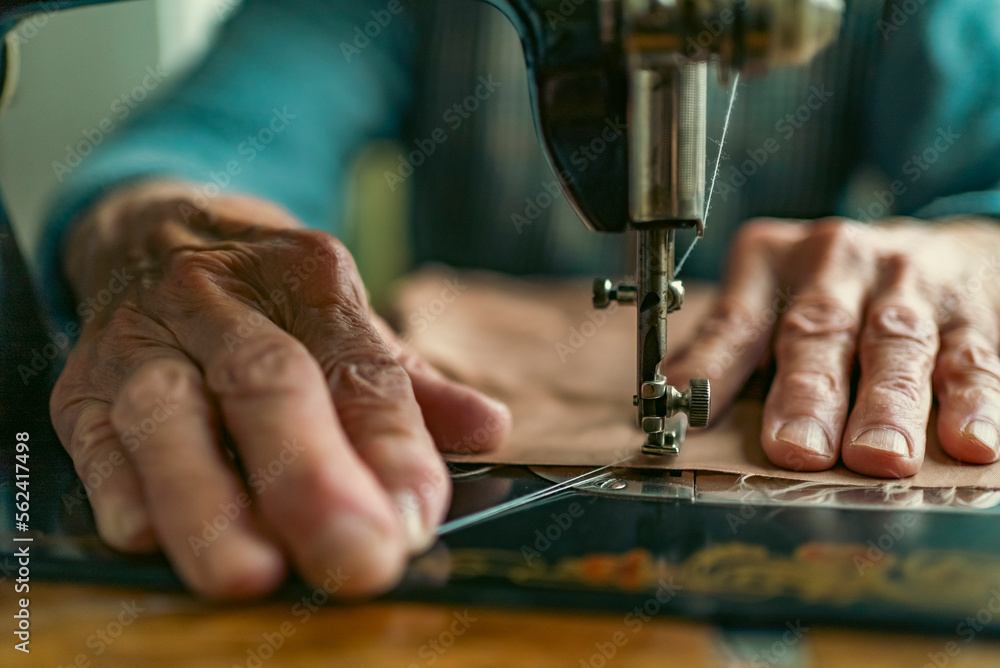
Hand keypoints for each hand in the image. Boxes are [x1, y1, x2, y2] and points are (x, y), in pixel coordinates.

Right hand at [51, 182, 510, 597]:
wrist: (155, 232)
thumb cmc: (269, 295)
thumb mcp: (346, 321)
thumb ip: (412, 386)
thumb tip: (488, 430)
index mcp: (310, 278)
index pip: (360, 366)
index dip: (392, 445)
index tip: (417, 516)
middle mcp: (223, 298)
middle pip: (267, 381)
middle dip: (312, 477)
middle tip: (358, 557)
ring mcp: (146, 337)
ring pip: (168, 414)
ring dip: (209, 499)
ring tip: (251, 572)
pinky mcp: (81, 383)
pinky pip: (97, 438)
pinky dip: (121, 489)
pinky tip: (147, 536)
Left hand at [665, 217, 999, 477]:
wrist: (941, 245)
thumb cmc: (838, 286)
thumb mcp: (773, 295)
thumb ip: (729, 346)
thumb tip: (672, 398)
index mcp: (775, 262)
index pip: (737, 319)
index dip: (713, 367)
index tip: (690, 414)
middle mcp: (838, 264)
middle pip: (818, 330)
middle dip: (807, 393)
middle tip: (795, 447)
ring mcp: (908, 285)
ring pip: (895, 344)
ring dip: (887, 403)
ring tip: (877, 456)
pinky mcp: (969, 313)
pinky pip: (972, 358)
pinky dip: (972, 402)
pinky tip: (969, 441)